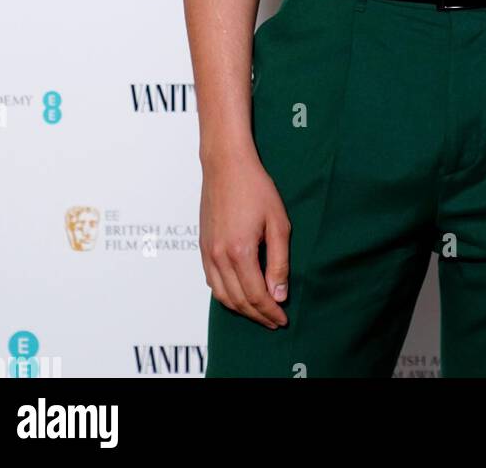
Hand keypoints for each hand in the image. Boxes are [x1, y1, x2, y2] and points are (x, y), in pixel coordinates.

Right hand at [200, 150, 290, 328]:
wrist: (226, 165)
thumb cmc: (255, 187)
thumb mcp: (278, 222)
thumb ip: (279, 261)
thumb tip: (279, 294)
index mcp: (239, 251)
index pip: (256, 296)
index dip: (271, 312)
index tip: (283, 319)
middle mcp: (219, 256)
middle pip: (238, 301)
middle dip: (258, 315)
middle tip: (275, 321)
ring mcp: (207, 253)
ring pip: (222, 296)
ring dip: (241, 310)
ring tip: (260, 312)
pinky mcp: (202, 247)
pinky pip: (212, 282)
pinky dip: (226, 296)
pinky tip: (239, 295)